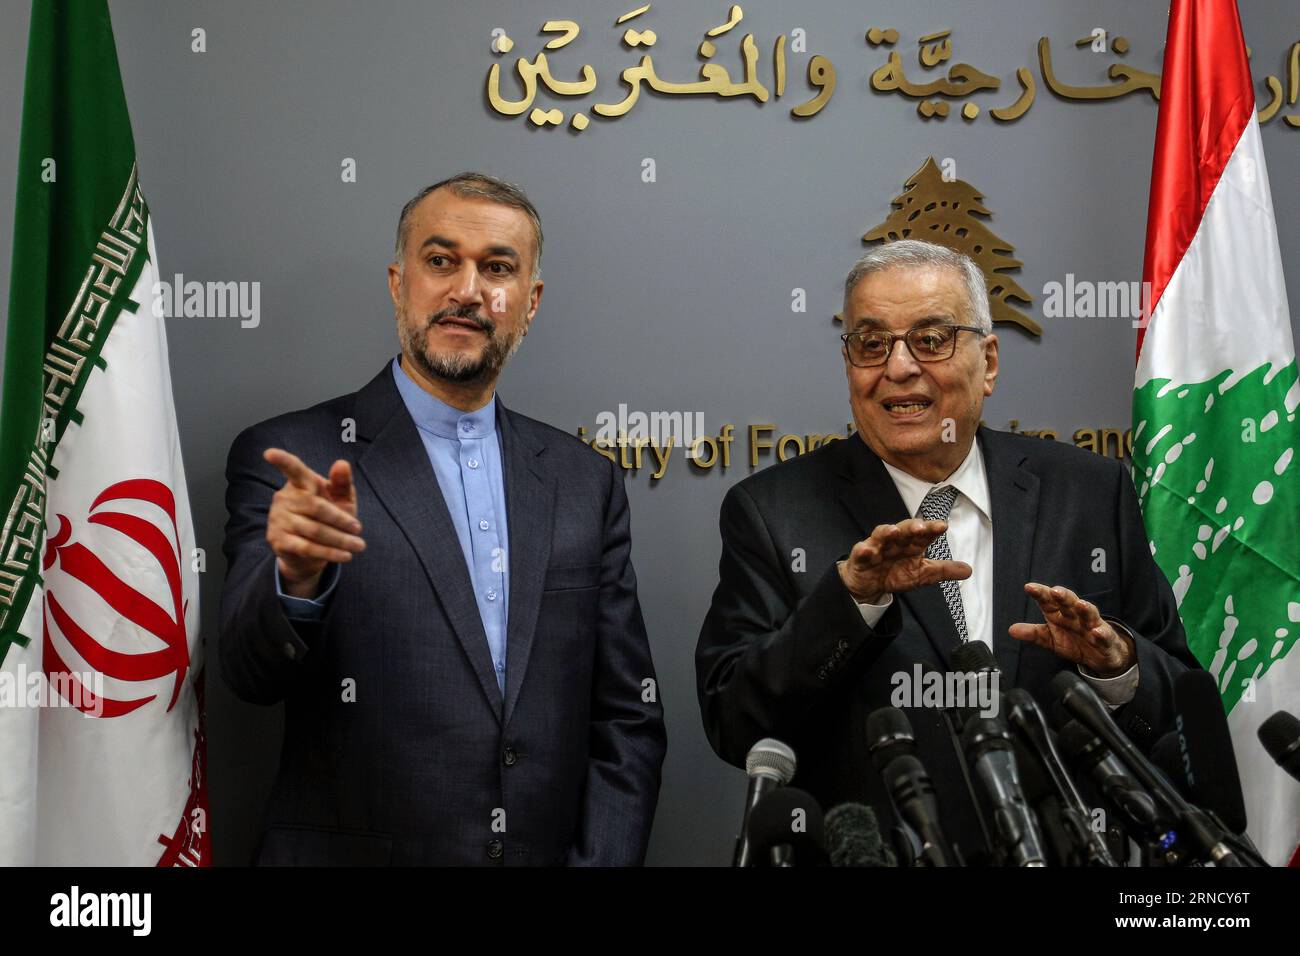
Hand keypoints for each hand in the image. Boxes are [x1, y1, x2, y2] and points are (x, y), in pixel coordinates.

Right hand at [264, 448, 364, 597]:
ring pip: (314, 530)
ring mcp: (278, 519)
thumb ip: (342, 483)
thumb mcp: (340, 499)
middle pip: (316, 507)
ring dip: (340, 540)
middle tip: (358, 528)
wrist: (312, 552)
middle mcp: (284, 498)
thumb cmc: (330, 517)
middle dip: (340, 519)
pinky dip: (330, 553)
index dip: (282, 461)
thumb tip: (342, 463)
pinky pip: (307, 547)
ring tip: (359, 545)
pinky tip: (345, 556)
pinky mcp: (278, 540)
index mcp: (300, 483)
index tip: (269, 453)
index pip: (292, 469)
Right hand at [839, 518, 971, 603]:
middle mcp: (895, 541)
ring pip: (881, 535)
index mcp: (912, 544)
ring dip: (886, 532)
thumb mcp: (922, 575)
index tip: (943, 526)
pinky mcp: (861, 556)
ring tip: (893, 532)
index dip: (932, 529)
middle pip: (903, 529)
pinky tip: (868, 550)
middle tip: (920, 527)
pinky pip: (861, 551)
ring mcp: (877, 547)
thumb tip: (969, 570)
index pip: (924, 533)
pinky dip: (864, 550)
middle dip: (911, 527)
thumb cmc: (896, 573)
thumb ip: (943, 571)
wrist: (869, 585)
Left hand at [1009, 583, 1134, 676]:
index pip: (1048, 600)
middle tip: (1055, 591)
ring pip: (1089, 614)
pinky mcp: (1105, 639)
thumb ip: (1033, 633)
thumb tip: (1011, 629)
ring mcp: (1092, 625)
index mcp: (1059, 614)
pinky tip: (1097, 632)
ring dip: (1085, 608)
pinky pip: (1104, 635)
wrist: (1100, 656)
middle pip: (1069, 602)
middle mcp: (1075, 615)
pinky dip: (1101, 633)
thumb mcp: (1050, 639)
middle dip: (1063, 596)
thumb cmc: (1074, 641)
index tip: (1029, 587)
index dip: (1040, 593)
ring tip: (1080, 604)